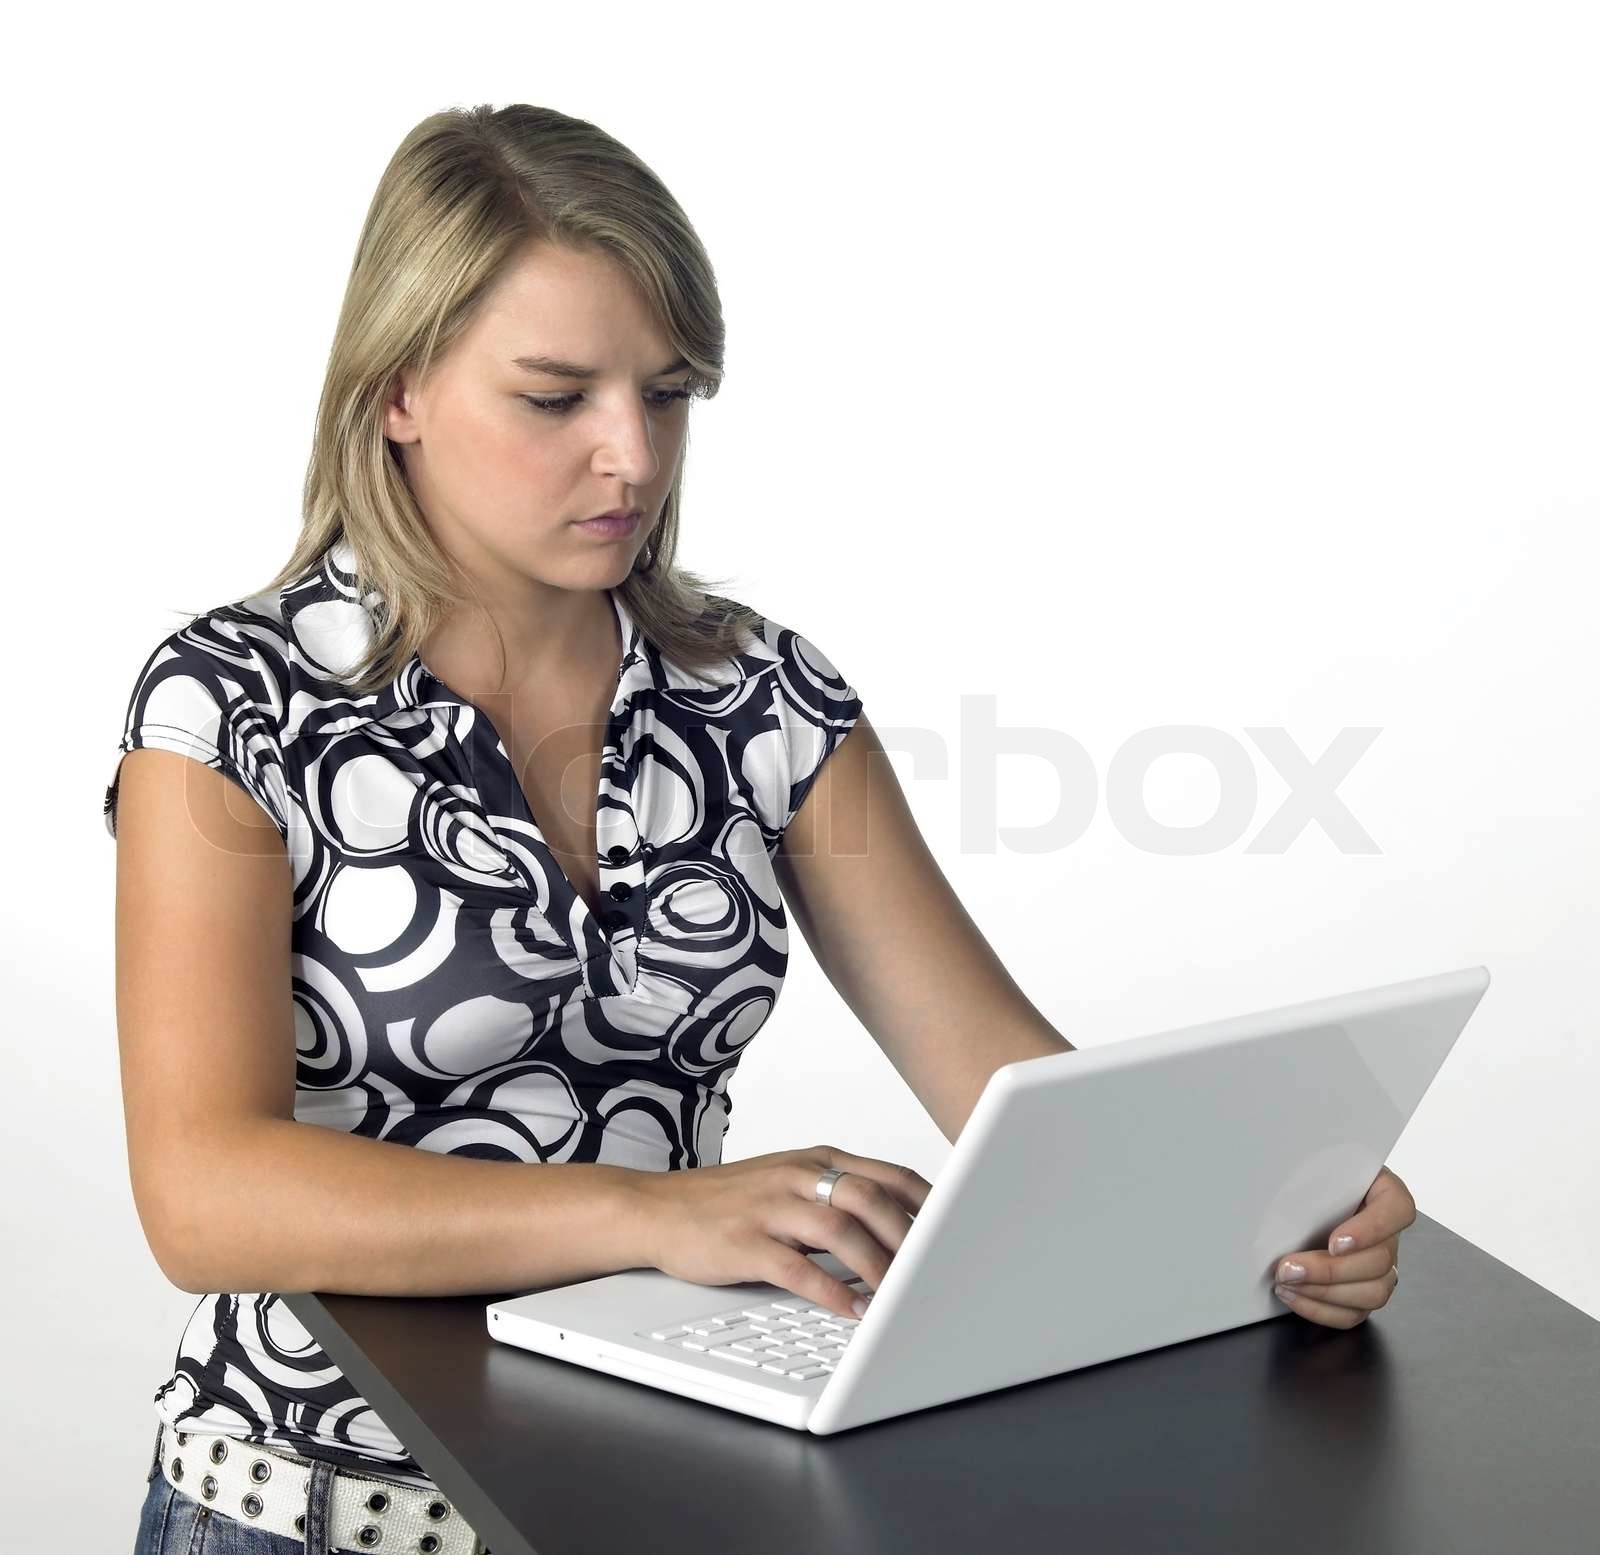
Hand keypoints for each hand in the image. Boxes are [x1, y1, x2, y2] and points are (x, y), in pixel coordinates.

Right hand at [634, 1145, 931, 1320]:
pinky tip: (852, 1312)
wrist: (656, 1209)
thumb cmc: (729, 1202)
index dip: (930, 1204)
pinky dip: (831, 1292)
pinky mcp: (744, 1242)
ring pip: (840, 1229)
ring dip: (878, 1266)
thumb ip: (837, 1195)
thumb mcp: (789, 1182)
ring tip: (902, 1297)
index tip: (960, 1230)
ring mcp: (770, 1207)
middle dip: (912, 1236)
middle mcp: (798, 1176)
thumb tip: (899, 1225)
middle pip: (872, 1197)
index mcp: (816, 1160)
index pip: (889, 1175)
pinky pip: (797, 1268)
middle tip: (940, 1269)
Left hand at [1272, 1165, 1416, 1327]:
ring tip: (1286, 1282)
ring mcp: (1381, 1268)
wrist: (1302, 1197)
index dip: (1369, 1230)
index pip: (1397, 1209)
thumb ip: (1315, 1173)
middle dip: (1330, 1270)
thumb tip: (1281, 1180)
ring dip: (1324, 1293)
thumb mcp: (1318, 1164)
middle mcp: (1389, 1234)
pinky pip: (1354, 1313)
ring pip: (1373, 1293)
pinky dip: (1321, 1310)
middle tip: (1288, 1267)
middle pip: (1380, 1261)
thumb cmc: (1312, 1177)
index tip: (1334, 1242)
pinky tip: (1293, 1295)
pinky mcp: (1363, 1292)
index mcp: (1385, 1194)